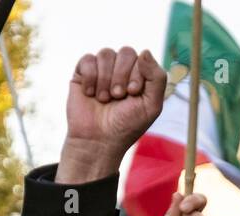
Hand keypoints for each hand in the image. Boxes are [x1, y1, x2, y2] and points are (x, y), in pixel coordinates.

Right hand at [58, 47, 165, 183]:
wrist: (98, 141)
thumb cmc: (127, 126)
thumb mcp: (151, 106)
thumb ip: (157, 78)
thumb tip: (145, 51)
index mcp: (140, 76)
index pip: (142, 58)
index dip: (137, 74)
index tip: (133, 94)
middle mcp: (122, 70)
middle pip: (125, 52)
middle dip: (122, 76)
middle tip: (118, 96)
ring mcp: (102, 70)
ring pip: (106, 54)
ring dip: (106, 79)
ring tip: (104, 99)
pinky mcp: (83, 73)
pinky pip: (88, 59)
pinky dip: (90, 78)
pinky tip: (90, 94)